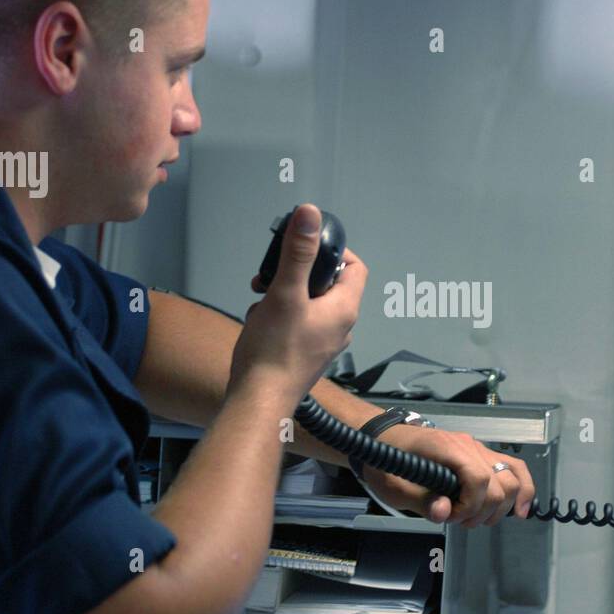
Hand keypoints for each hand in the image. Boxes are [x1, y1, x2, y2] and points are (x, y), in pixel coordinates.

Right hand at [230, 203, 365, 403]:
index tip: (306, 246)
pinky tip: (259, 320)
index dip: (335, 250)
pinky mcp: (304, 355)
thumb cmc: (274, 348)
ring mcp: (323, 343)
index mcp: (344, 309)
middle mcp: (340, 327)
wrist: (258, 401)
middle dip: (299, 272)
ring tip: (261, 296)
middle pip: (328, 284)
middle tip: (274, 272)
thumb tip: (311, 213)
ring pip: (309, 303)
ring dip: (285, 293)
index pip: (355, 267)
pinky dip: (280, 314)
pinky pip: (298, 323)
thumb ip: (298, 253)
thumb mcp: (285, 293)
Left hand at [360, 424, 535, 527]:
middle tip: (462, 522)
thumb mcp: (396, 488)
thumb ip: (423, 502)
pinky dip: (521, 489)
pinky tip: (521, 508)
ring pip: (513, 475)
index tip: (453, 517)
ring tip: (482, 518)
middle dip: (485, 511)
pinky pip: (512, 468)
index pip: (479, 480)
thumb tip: (444, 513)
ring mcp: (477, 449)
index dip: (471, 506)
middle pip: (501, 483)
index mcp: (448, 449)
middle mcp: (468, 446)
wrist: (384, 440)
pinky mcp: (480, 455)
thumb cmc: (389, 460)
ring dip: (504, 504)